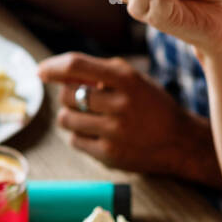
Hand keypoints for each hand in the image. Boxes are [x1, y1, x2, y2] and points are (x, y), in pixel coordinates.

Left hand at [38, 52, 219, 182]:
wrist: (180, 142)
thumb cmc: (151, 105)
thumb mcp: (134, 79)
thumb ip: (100, 71)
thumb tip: (57, 71)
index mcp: (127, 79)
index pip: (77, 66)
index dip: (53, 67)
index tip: (40, 71)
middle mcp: (121, 105)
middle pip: (67, 95)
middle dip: (68, 95)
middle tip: (81, 98)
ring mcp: (115, 132)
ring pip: (67, 119)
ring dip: (71, 115)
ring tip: (90, 116)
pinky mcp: (110, 155)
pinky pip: (74, 140)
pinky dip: (79, 135)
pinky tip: (97, 133)